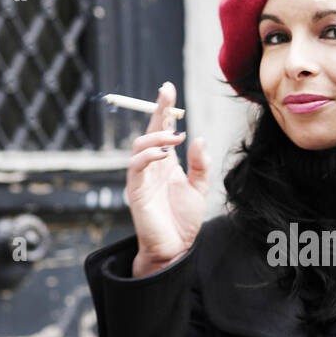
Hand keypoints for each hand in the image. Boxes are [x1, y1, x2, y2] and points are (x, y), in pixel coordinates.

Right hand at [125, 81, 209, 272]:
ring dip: (156, 135)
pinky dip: (148, 155)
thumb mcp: (199, 188)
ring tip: (174, 136)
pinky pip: (136, 166)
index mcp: (167, 163)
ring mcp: (142, 177)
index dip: (164, 109)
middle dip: (156, 110)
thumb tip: (198, 138)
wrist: (174, 247)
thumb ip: (199, 165)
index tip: (167, 89)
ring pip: (139, 145)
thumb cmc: (184, 220)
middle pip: (149, 131)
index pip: (163, 130)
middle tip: (167, 95)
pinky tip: (164, 153)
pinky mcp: (136, 190)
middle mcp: (152, 166)